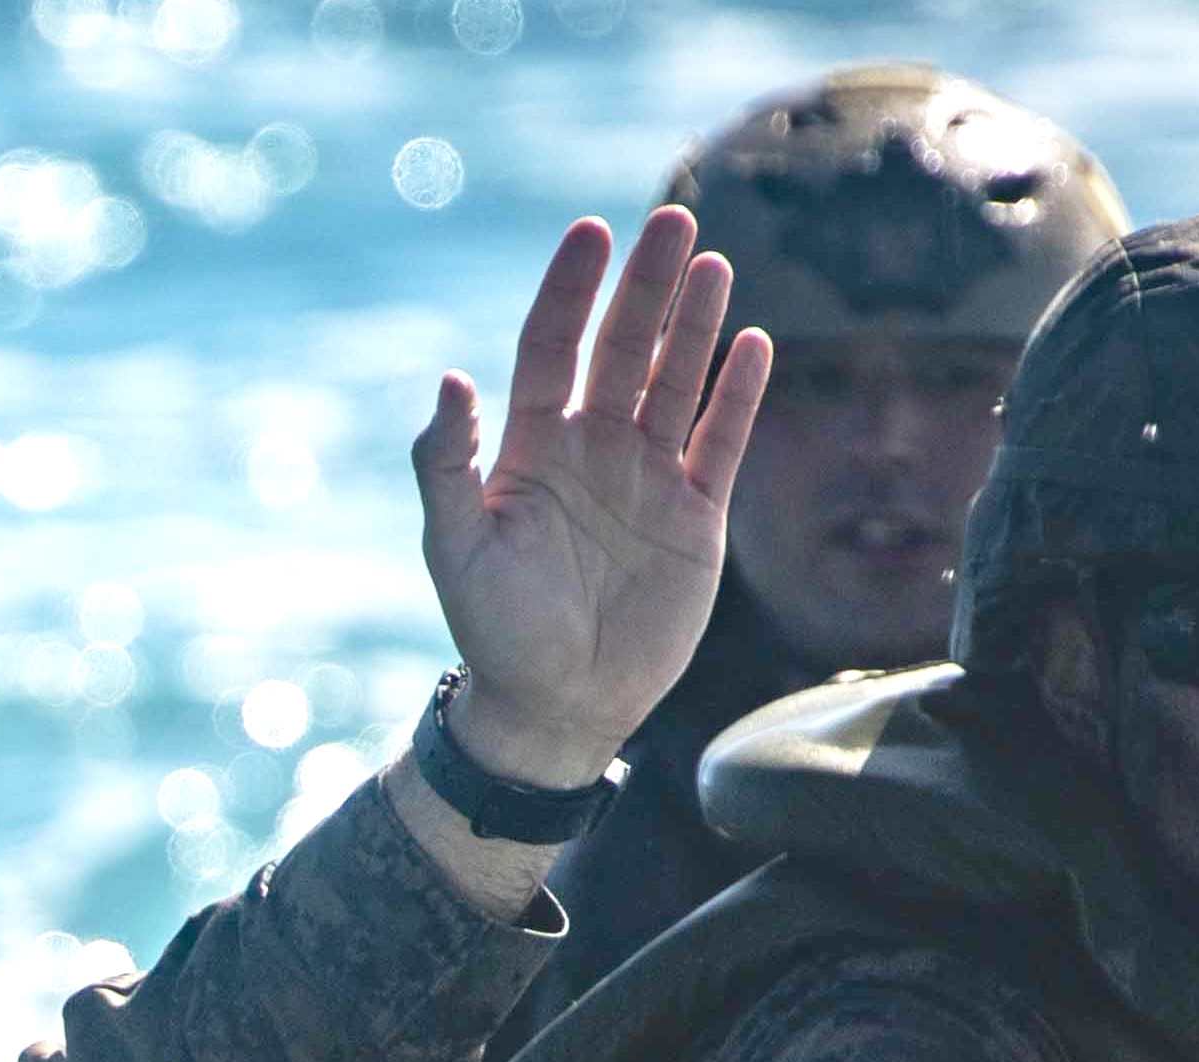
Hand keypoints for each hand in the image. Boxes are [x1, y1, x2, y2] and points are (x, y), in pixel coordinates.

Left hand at [410, 207, 771, 793]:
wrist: (556, 705)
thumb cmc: (495, 629)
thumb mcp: (455, 548)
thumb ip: (446, 466)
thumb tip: (450, 379)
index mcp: (531, 448)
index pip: (552, 348)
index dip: (570, 292)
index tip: (590, 233)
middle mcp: (592, 448)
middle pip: (624, 348)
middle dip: (646, 285)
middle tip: (673, 218)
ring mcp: (648, 477)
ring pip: (677, 381)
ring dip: (694, 323)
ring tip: (711, 262)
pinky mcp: (695, 515)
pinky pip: (721, 440)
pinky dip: (738, 394)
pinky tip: (752, 342)